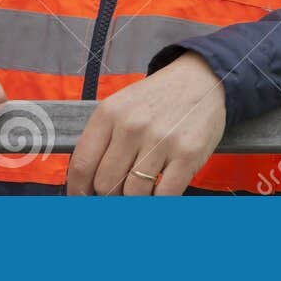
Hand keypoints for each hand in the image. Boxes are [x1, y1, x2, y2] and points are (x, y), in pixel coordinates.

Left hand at [66, 52, 225, 195]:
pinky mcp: (188, 153)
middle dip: (110, 196)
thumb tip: (86, 189)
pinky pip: (164, 196)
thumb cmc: (158, 99)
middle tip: (120, 193)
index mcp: (109, 113)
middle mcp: (132, 125)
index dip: (78, 192)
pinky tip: (160, 192)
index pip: (82, 166)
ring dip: (136, 200)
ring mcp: (161, 140)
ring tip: (143, 190)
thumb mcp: (121, 107)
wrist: (202, 78)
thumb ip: (102, 143)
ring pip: (134, 194)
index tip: (83, 200)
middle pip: (105, 185)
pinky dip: (159, 202)